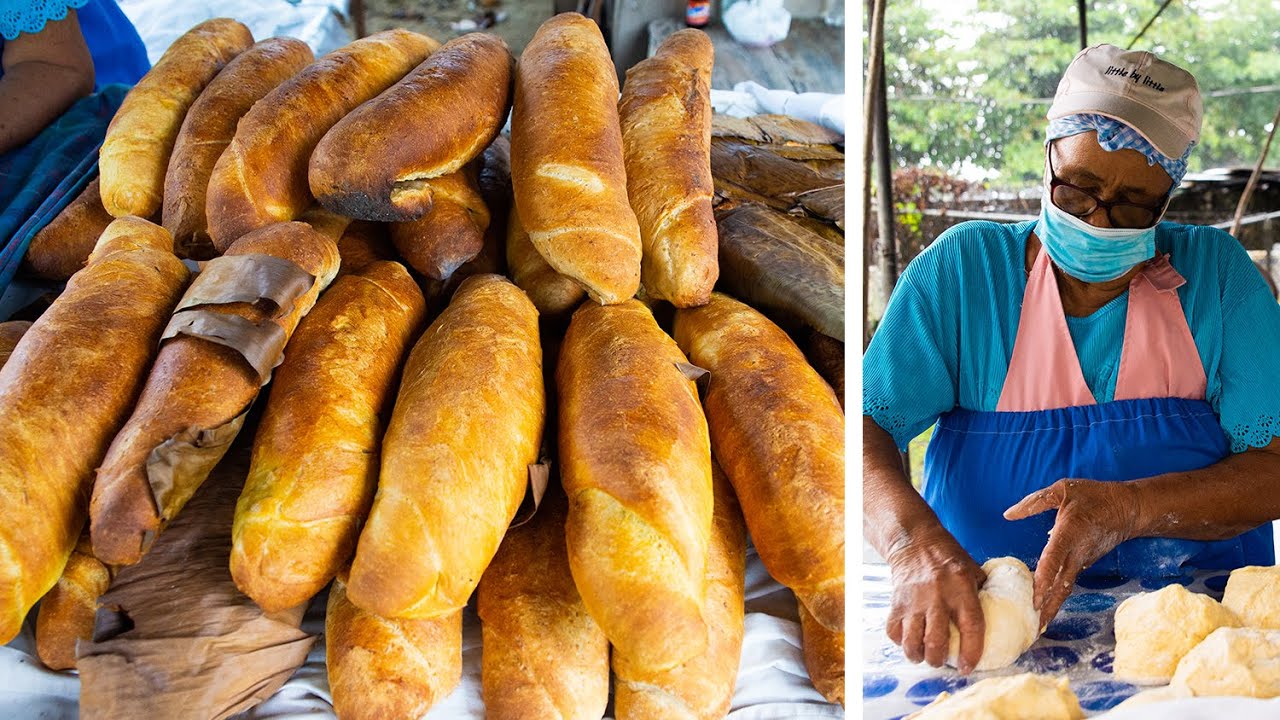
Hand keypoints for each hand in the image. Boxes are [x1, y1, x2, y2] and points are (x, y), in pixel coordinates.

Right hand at [885, 530, 986, 673]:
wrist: (914, 540)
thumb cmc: (947, 556)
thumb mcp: (972, 569)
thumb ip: (982, 593)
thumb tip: (998, 615)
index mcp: (961, 588)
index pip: (971, 626)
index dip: (971, 651)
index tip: (968, 666)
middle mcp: (937, 597)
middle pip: (936, 642)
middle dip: (938, 660)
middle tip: (941, 660)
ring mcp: (913, 601)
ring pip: (912, 642)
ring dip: (918, 655)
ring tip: (923, 655)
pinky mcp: (895, 602)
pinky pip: (893, 632)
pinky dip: (900, 641)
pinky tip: (908, 639)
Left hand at [1004, 479, 1140, 627]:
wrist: (1128, 509)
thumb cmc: (1094, 496)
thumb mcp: (1062, 489)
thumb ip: (1035, 502)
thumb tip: (1008, 514)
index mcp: (1070, 532)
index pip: (1054, 557)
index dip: (1045, 576)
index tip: (1035, 595)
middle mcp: (1077, 552)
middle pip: (1061, 584)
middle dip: (1047, 605)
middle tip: (1032, 626)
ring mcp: (1082, 561)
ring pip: (1065, 588)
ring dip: (1052, 608)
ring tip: (1036, 628)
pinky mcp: (1083, 565)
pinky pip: (1068, 584)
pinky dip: (1057, 599)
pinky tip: (1045, 611)